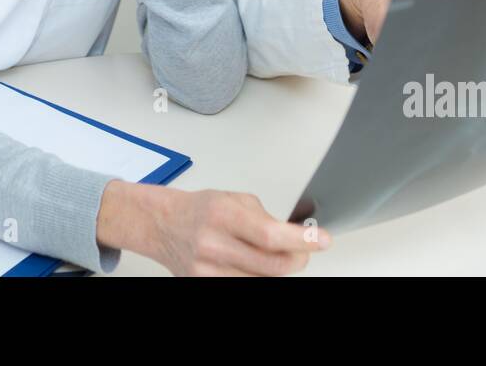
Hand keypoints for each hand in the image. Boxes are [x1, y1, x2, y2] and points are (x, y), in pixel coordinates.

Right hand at [97, 180, 329, 275]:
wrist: (164, 225)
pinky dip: (258, 277)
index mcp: (223, 215)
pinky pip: (245, 286)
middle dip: (298, 259)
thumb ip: (265, 218)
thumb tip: (296, 236)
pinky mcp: (205, 285)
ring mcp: (208, 271)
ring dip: (277, 270)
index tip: (322, 240)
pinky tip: (255, 265)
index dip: (302, 241)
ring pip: (263, 281)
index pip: (270, 235)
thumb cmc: (200, 209)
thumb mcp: (235, 199)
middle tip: (305, 250)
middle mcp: (214, 245)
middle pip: (272, 266)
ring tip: (273, 255)